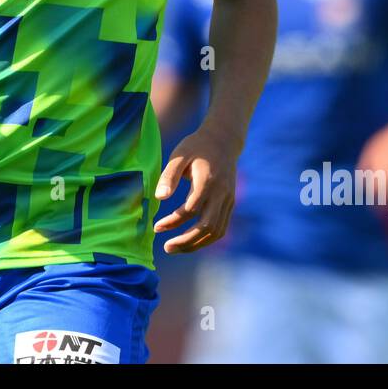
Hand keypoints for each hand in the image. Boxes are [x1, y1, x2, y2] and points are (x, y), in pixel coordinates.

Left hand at [152, 127, 238, 253]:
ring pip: (216, 231)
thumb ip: (169, 176)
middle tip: (166, 248)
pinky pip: (221, 228)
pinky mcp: (230, 203)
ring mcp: (228, 200)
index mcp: (207, 181)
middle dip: (186, 241)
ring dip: (196, 244)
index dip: (173, 221)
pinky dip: (206, 239)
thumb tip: (159, 198)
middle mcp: (221, 193)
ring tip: (176, 249)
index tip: (157, 227)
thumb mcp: (179, 155)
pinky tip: (190, 241)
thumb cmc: (196, 147)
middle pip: (207, 226)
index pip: (191, 210)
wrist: (223, 140)